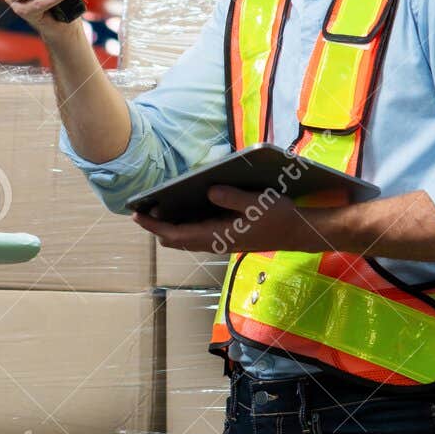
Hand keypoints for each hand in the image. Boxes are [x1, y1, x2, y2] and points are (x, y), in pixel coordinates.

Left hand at [131, 186, 318, 253]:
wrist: (298, 233)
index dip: (154, 225)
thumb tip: (210, 191)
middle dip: (156, 226)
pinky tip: (180, 210)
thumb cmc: (278, 217)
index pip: (176, 234)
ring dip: (168, 227)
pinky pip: (196, 235)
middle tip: (140, 209)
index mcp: (218, 236)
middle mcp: (214, 242)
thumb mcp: (258, 202)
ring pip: (185, 239)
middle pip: (176, 239)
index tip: (137, 215)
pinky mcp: (226, 237)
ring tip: (155, 208)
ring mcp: (220, 242)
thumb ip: (232, 198)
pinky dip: (182, 226)